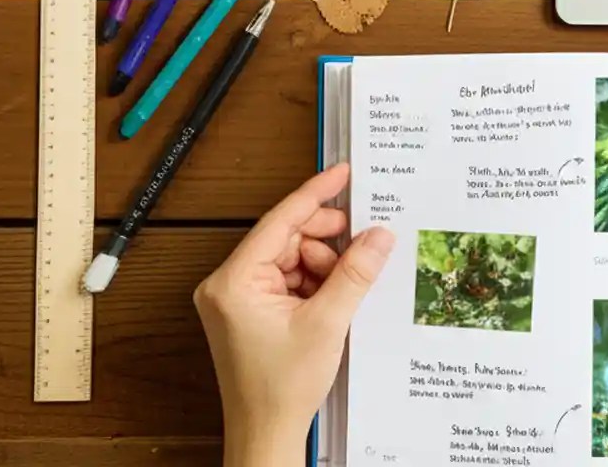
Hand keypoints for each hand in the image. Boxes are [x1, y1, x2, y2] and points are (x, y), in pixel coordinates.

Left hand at [194, 164, 395, 466]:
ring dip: (325, 265)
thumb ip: (355, 274)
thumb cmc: (280, 389)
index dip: (315, 194)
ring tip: (350, 282)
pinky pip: (290, 280)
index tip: (341, 174)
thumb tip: (378, 236)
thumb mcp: (327, 323)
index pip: (280, 221)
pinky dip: (317, 282)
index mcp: (234, 281)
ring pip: (293, 259)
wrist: (267, 433)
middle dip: (326, 240)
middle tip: (363, 238)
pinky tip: (337, 295)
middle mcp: (229, 285)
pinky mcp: (252, 312)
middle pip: (287, 238)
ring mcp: (239, 299)